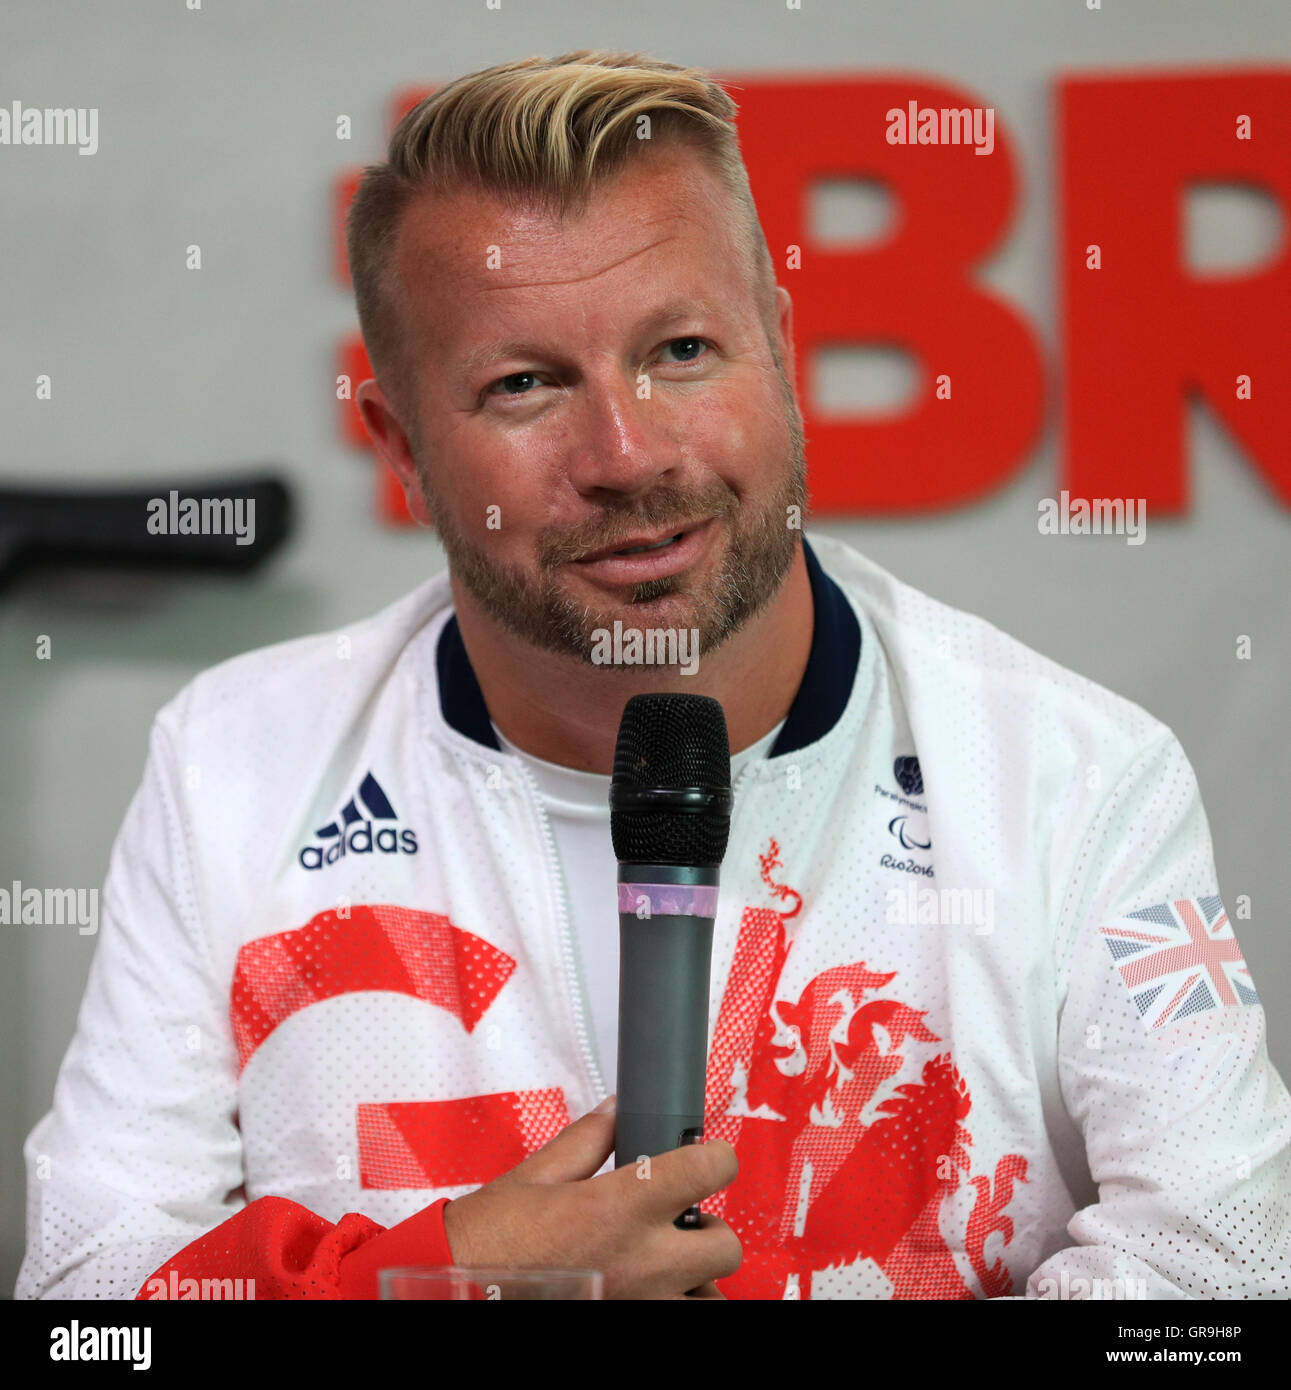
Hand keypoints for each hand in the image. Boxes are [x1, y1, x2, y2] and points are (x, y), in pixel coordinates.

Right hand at [441, 1096, 739, 1299]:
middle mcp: (640, 1261)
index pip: (707, 1172)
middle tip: (680, 1222)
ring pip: (711, 1298)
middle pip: (725, 1246)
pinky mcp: (625, 1329)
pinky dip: (673, 1304)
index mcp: (618, 1207)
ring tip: (664, 1266)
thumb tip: (619, 1110)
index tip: (707, 1157)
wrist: (456, 1289)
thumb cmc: (489, 1237)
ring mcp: (639, 1305)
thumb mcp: (536, 1175)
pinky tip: (646, 1289)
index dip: (716, 1157)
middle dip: (710, 1229)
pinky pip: (677, 1319)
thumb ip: (588, 1140)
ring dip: (696, 1279)